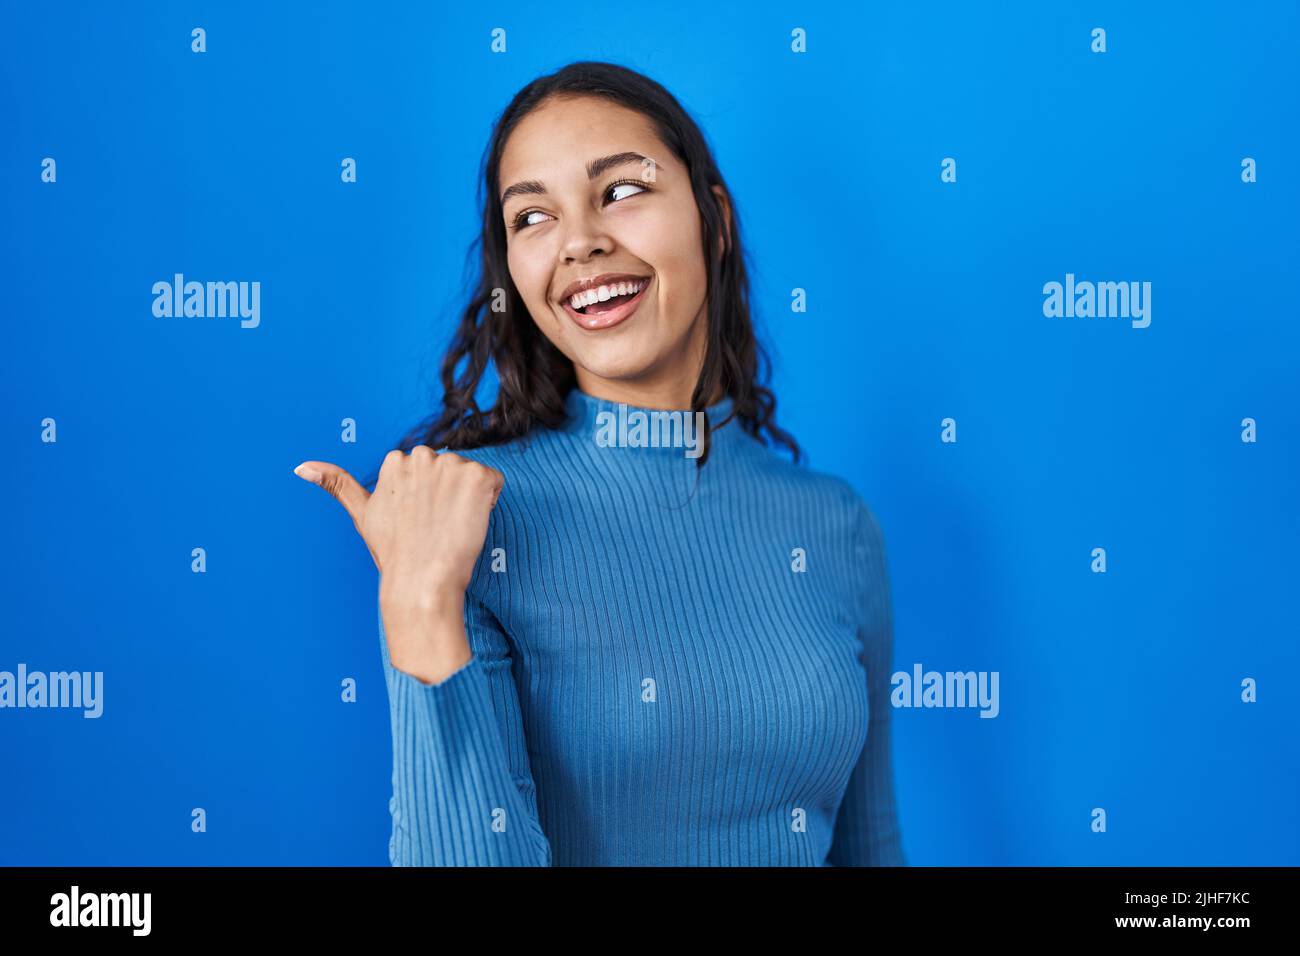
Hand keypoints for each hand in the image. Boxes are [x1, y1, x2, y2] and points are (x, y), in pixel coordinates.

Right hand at [293, 447, 503, 599]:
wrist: (422, 583)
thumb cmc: (395, 553)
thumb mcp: (363, 515)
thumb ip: (336, 485)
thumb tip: (301, 467)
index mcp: (396, 461)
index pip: (427, 470)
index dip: (429, 497)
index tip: (421, 519)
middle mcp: (422, 456)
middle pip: (451, 469)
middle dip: (449, 494)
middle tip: (437, 525)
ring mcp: (451, 466)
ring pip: (472, 476)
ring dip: (469, 499)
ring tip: (451, 526)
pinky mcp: (477, 478)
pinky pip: (494, 482)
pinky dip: (489, 501)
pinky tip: (471, 522)